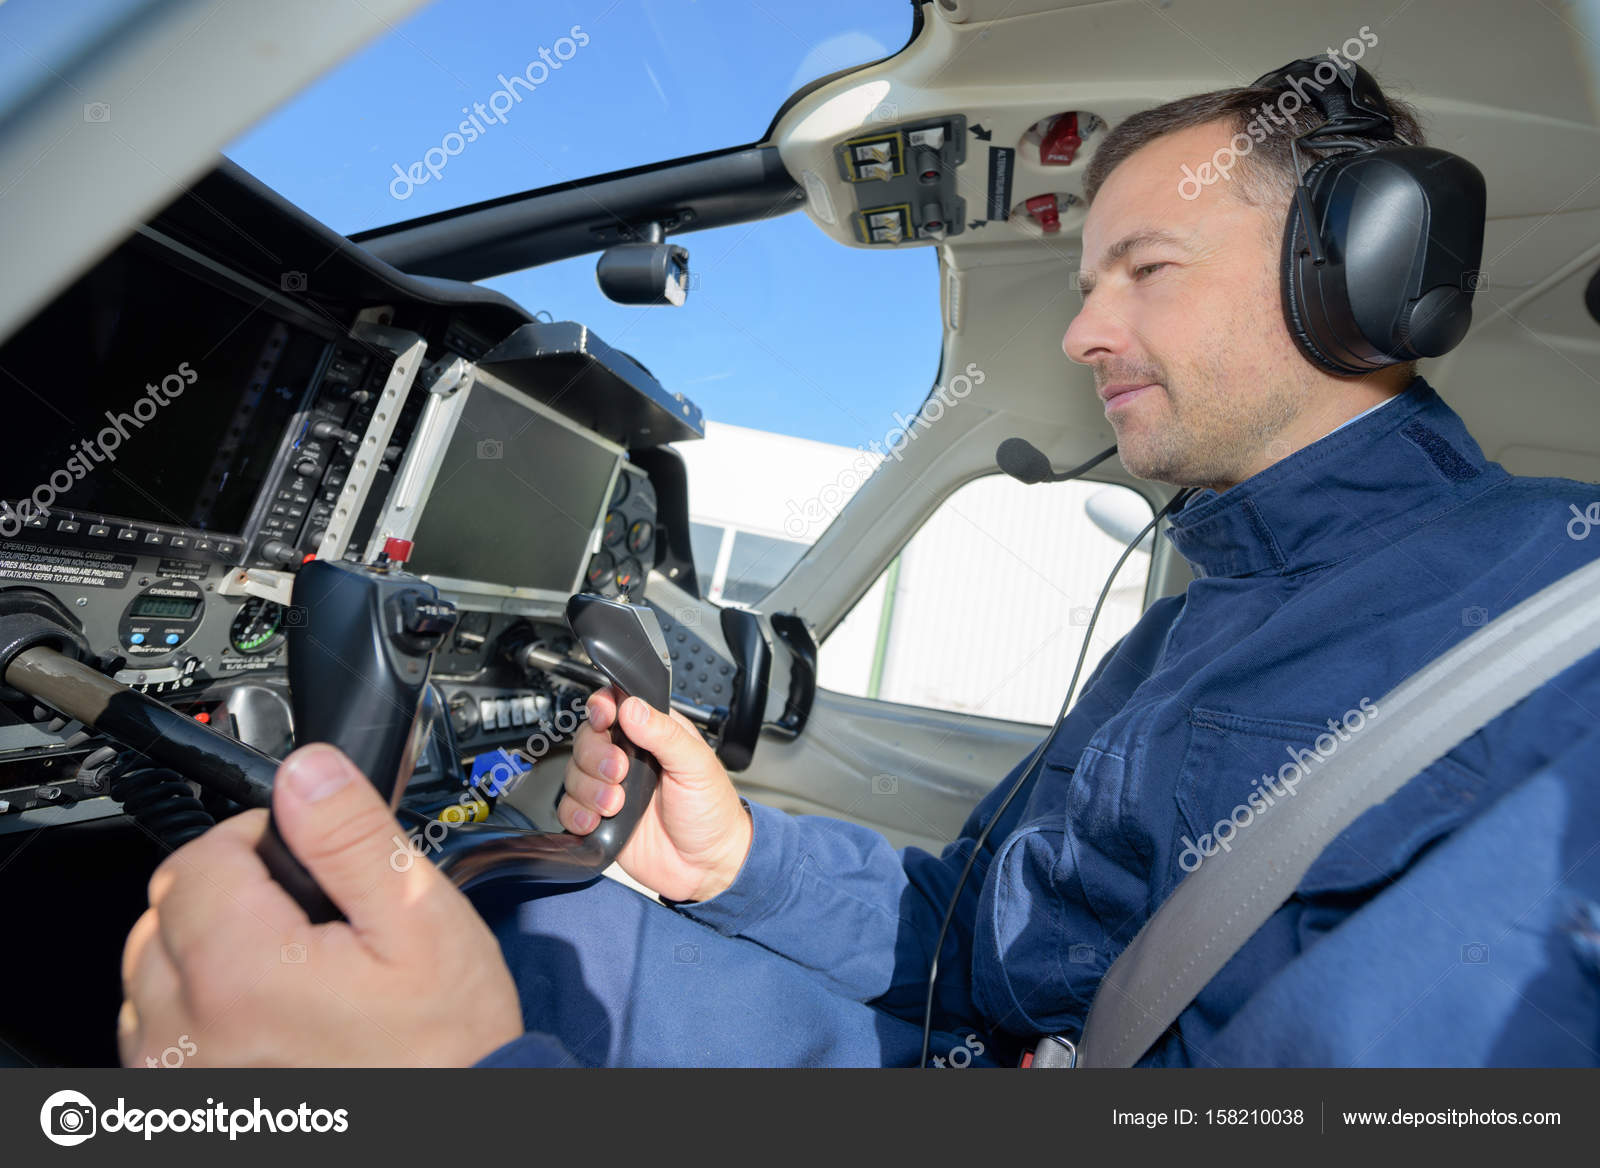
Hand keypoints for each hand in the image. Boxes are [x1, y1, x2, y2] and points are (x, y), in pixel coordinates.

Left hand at [119, 743, 523, 1066]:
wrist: (450, 1125)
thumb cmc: (444, 1044)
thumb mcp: (420, 919)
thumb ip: (352, 837)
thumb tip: (306, 772)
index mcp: (241, 971)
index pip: (201, 853)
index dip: (263, 838)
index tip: (311, 860)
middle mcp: (188, 1030)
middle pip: (169, 907)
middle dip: (232, 891)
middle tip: (312, 915)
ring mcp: (176, 1076)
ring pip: (153, 966)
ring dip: (206, 947)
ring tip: (290, 964)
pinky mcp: (180, 1103)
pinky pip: (154, 1030)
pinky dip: (196, 1006)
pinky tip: (262, 1010)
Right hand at [559, 687, 751, 902]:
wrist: (707, 867)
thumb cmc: (712, 813)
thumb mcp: (697, 766)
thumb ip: (664, 734)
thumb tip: (633, 707)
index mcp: (653, 735)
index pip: (615, 707)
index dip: (601, 708)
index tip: (604, 719)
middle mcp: (628, 758)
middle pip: (586, 738)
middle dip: (595, 756)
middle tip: (619, 773)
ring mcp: (611, 788)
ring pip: (574, 773)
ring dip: (589, 789)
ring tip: (617, 805)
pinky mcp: (599, 818)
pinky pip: (569, 809)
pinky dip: (576, 814)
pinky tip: (597, 821)